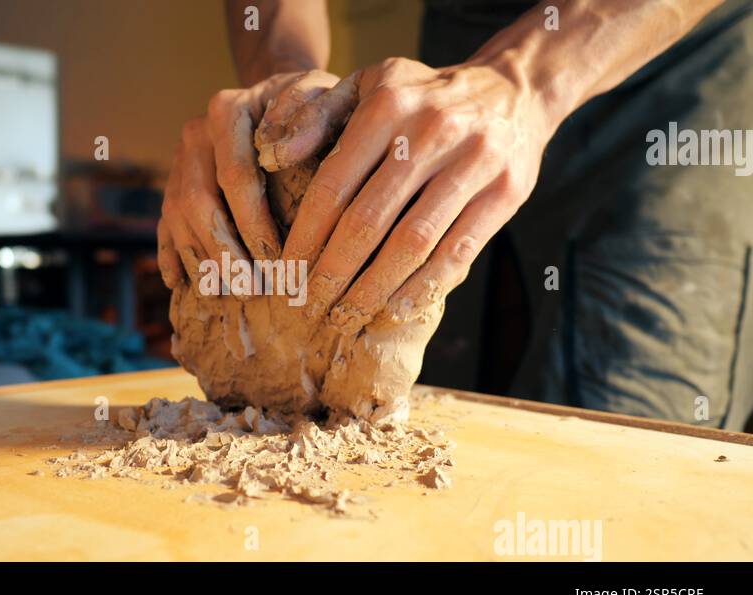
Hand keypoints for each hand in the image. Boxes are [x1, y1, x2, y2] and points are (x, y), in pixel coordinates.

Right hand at [157, 70, 340, 288]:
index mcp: (226, 111)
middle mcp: (195, 136)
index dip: (254, 224)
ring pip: (178, 219)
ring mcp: (179, 161)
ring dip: (200, 262)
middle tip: (251, 290)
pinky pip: (164, 224)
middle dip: (224, 253)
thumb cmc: (306, 103)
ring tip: (226, 295)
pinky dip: (171, 256)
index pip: (235, 176)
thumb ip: (309, 116)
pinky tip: (179, 284)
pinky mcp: (171, 183)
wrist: (275, 94)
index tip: (278, 261)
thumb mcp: (318, 96)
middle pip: (198, 204)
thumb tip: (279, 154)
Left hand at [261, 56, 555, 330]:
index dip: (305, 237)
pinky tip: (394, 310)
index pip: (333, 185)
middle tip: (308, 307)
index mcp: (387, 106)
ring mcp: (474, 162)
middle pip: (368, 221)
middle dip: (332, 273)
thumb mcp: (368, 86)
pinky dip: (423, 287)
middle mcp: (432, 130)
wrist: (513, 90)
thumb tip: (271, 155)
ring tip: (345, 317)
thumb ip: (315, 115)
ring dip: (373, 289)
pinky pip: (457, 251)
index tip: (287, 274)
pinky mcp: (505, 191)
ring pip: (412, 243)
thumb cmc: (421, 98)